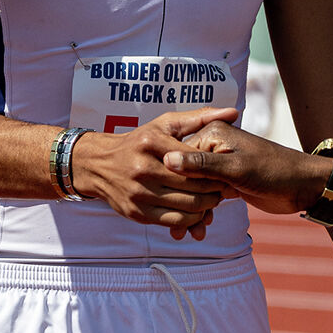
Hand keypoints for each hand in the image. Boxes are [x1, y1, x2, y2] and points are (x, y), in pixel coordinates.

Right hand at [71, 107, 240, 239]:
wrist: (98, 165)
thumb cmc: (140, 141)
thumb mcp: (165, 124)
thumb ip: (200, 118)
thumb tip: (234, 111)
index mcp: (151, 142)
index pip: (195, 160)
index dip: (216, 167)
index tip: (227, 169)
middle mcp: (142, 168)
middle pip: (193, 185)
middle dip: (215, 189)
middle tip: (226, 188)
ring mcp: (138, 192)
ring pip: (187, 206)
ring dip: (207, 206)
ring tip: (215, 199)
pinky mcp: (136, 213)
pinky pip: (174, 221)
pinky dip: (192, 219)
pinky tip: (198, 211)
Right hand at [163, 121, 332, 216]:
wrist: (303, 186)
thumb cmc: (274, 171)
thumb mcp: (236, 169)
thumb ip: (203, 166)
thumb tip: (168, 160)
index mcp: (213, 134)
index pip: (179, 156)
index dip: (172, 181)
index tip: (165, 203)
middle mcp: (213, 147)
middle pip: (184, 175)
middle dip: (181, 202)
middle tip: (176, 228)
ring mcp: (220, 166)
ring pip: (195, 189)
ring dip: (191, 212)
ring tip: (186, 233)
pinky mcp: (227, 182)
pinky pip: (206, 197)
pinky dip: (203, 212)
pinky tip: (199, 229)